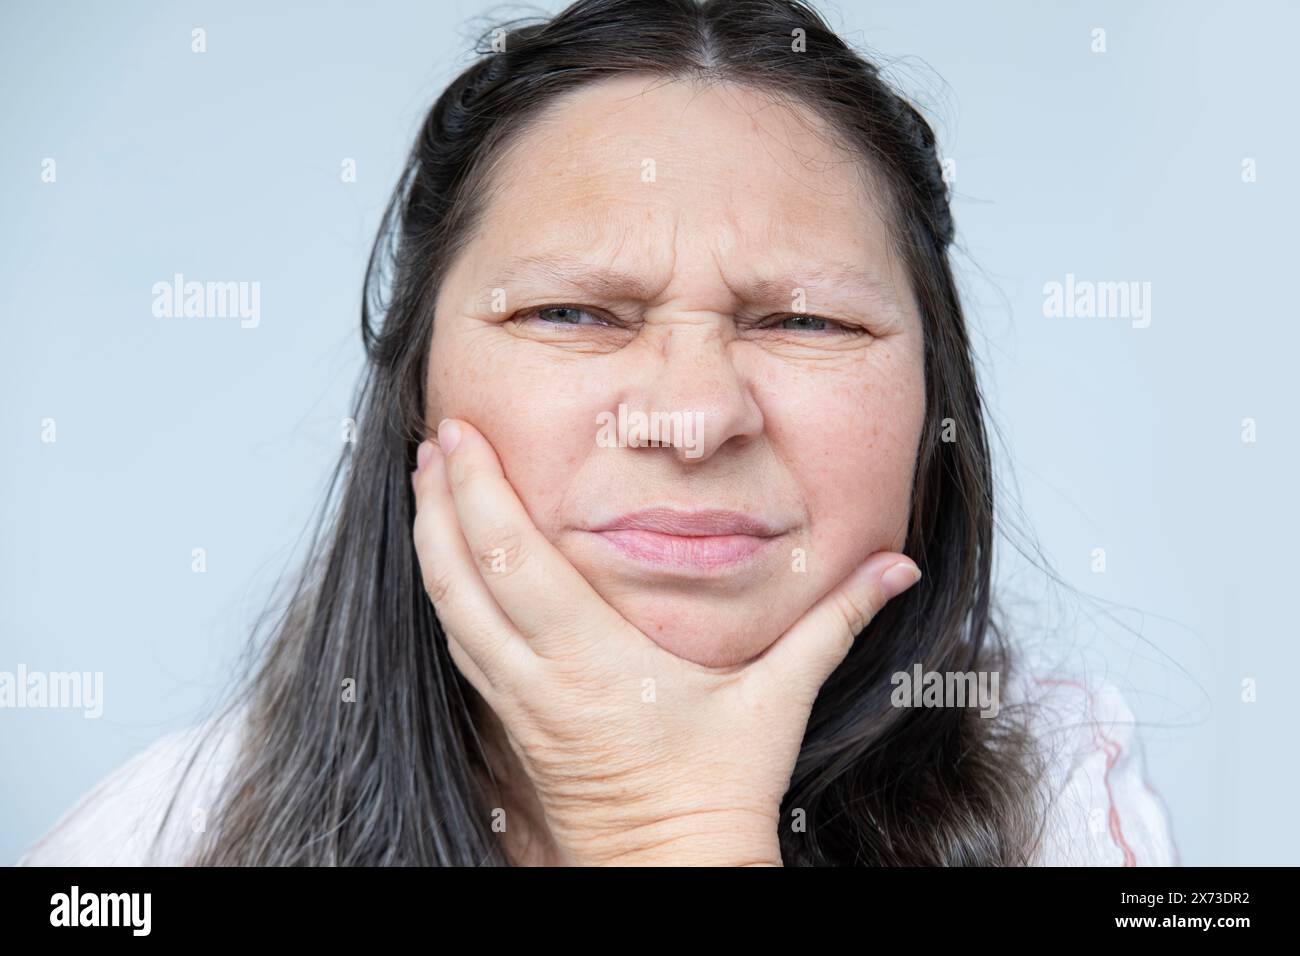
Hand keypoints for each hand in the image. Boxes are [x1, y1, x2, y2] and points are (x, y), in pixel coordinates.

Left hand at [411, 418, 921, 865]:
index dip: (478, 495)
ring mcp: (518, 705)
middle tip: (434, 440)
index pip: (515, 562)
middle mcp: (541, 680)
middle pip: (462, 578)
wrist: (670, 870)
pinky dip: (446, 596)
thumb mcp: (779, 699)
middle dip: (440, 502)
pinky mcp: (512, 723)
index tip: (460, 438)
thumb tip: (893, 567)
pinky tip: (446, 566)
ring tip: (425, 487)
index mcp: (595, 662)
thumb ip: (834, 623)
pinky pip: (462, 649)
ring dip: (431, 545)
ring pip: (449, 614)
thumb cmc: (719, 794)